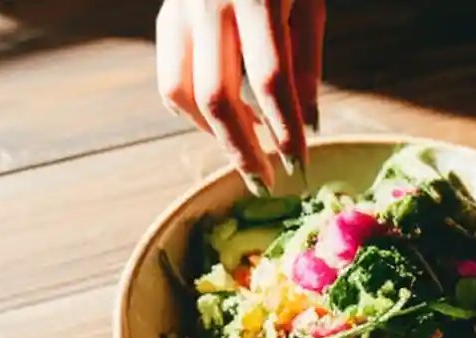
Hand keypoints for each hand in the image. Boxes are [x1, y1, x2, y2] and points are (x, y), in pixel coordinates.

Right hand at [157, 0, 325, 194]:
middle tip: (266, 182)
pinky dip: (193, 112)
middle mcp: (209, 3)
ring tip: (247, 152)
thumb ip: (306, 60)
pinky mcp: (165, 17)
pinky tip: (222, 123)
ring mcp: (179, 10)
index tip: (301, 164)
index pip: (270, 80)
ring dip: (214, 135)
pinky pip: (169, 79)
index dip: (285, 128)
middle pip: (217, 97)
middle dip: (242, 148)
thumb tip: (310, 126)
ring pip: (181, 94)